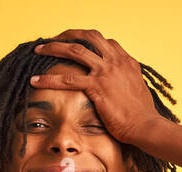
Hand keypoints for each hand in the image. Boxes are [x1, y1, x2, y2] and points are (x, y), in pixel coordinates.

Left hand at [31, 30, 161, 145]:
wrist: (146, 126)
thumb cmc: (142, 115)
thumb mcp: (137, 91)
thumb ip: (126, 82)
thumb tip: (119, 85)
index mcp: (126, 61)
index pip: (104, 41)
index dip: (86, 39)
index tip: (74, 43)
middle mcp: (116, 61)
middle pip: (88, 37)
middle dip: (68, 35)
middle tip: (53, 39)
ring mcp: (106, 72)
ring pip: (75, 50)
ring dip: (53, 48)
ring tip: (38, 51)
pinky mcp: (97, 87)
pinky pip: (67, 79)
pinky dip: (48, 79)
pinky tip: (35, 80)